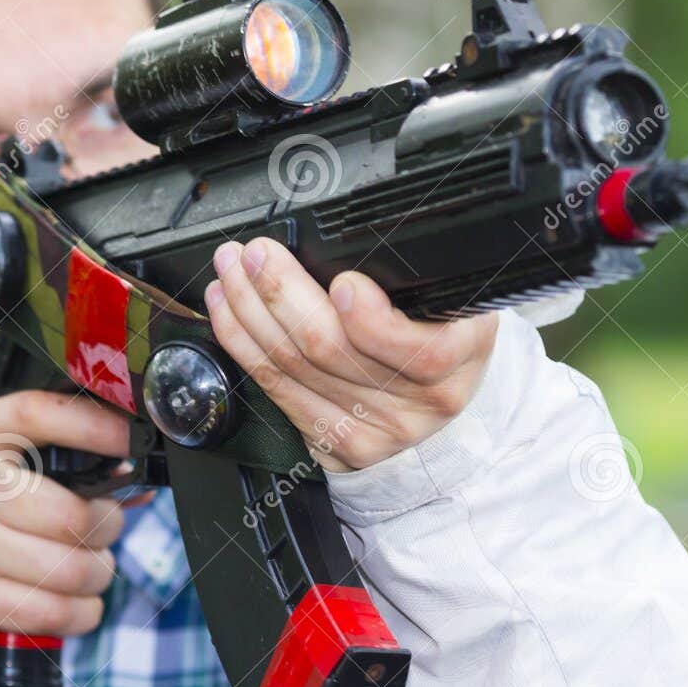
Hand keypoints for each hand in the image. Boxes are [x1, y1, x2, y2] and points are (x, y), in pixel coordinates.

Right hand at [0, 390, 128, 686]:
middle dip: (107, 529)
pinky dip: (78, 613)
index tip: (132, 442)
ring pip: (72, 565)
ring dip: (96, 577)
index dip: (99, 428)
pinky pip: (52, 609)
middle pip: (75, 510)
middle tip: (100, 534)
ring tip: (84, 572)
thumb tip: (129, 479)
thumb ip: (38, 459)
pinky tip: (72, 605)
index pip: (41, 413)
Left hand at [205, 238, 496, 472]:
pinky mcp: (334, 443)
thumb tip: (344, 243)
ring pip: (291, 366)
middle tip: (256, 253)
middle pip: (331, 349)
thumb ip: (412, 278)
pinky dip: (242, 343)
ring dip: (249, 310)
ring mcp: (374, 430)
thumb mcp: (455, 302)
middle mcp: (419, 401)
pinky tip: (227, 310)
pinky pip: (274, 389)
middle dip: (281, 292)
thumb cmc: (442, 339)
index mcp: (461, 357)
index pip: (421, 351)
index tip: (344, 281)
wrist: (443, 414)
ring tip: (231, 270)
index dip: (371, 317)